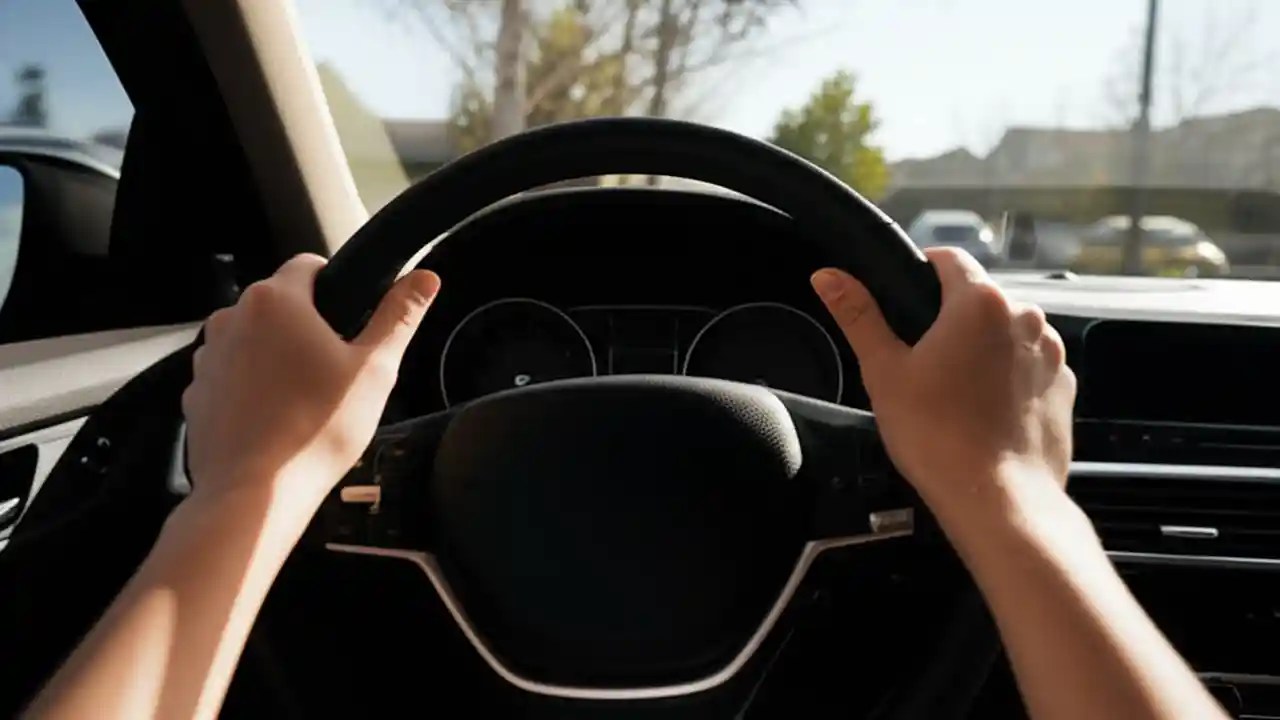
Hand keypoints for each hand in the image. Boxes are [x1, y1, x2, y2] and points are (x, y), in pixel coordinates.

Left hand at [183, 254, 440, 509]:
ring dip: (275, 356)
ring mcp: (206, 357)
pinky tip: (275, 420)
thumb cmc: (319, 428)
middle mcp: (230, 317)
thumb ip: (400, 316)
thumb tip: (426, 277)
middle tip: (335, 371)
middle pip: (279, 304)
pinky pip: (231, 376)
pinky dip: (251, 388)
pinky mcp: (195, 394)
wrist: (255, 494)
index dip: (336, 287)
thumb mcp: (375, 369)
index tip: (352, 323)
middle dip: (306, 326)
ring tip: (304, 400)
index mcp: (276, 300)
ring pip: (253, 340)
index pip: (309, 265)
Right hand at [810, 247, 1074, 519]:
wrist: (999, 500)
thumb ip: (858, 316)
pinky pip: (1030, 369)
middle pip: (978, 300)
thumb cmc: (936, 435)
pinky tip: (985, 415)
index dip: (921, 273)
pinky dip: (1009, 381)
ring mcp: (1052, 355)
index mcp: (980, 302)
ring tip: (954, 396)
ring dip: (983, 350)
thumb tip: (827, 276)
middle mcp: (1027, 317)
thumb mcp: (883, 372)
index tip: (904, 305)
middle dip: (951, 321)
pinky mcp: (1064, 390)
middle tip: (922, 365)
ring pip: (1006, 335)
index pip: (948, 259)